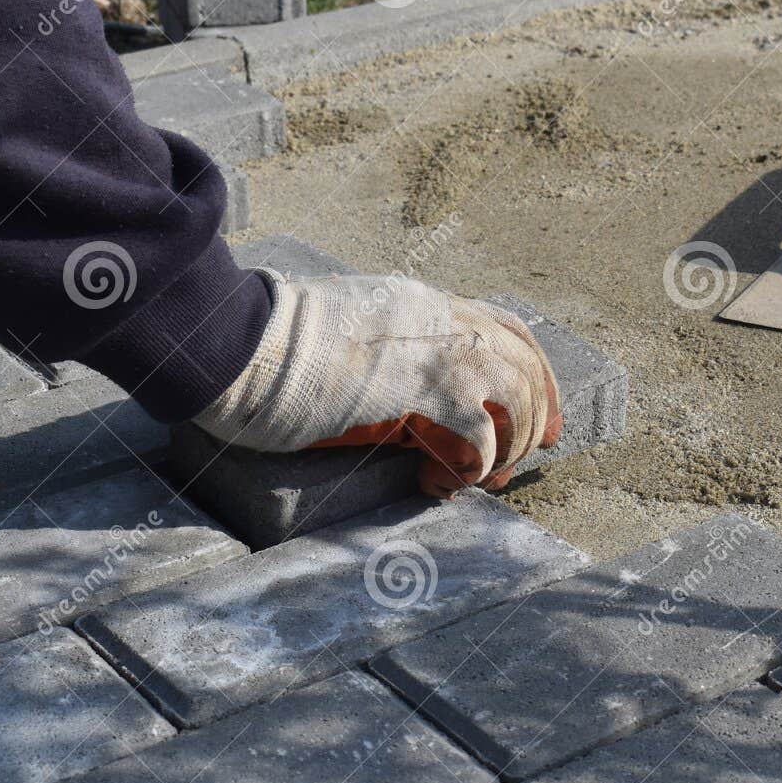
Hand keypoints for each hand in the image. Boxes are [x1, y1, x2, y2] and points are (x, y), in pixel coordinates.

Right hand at [194, 270, 560, 496]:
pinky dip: (476, 466)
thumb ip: (382, 346)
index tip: (536, 403)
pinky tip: (451, 480)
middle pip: (524, 361)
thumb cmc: (272, 341)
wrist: (244, 341)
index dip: (530, 366)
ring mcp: (440, 353)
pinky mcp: (426, 392)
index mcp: (422, 302)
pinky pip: (480, 436)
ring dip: (510, 444)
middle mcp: (443, 320)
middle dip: (537, 410)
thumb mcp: (344, 327)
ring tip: (487, 474)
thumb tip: (391, 385)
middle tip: (533, 449)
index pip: (504, 326)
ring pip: (515, 398)